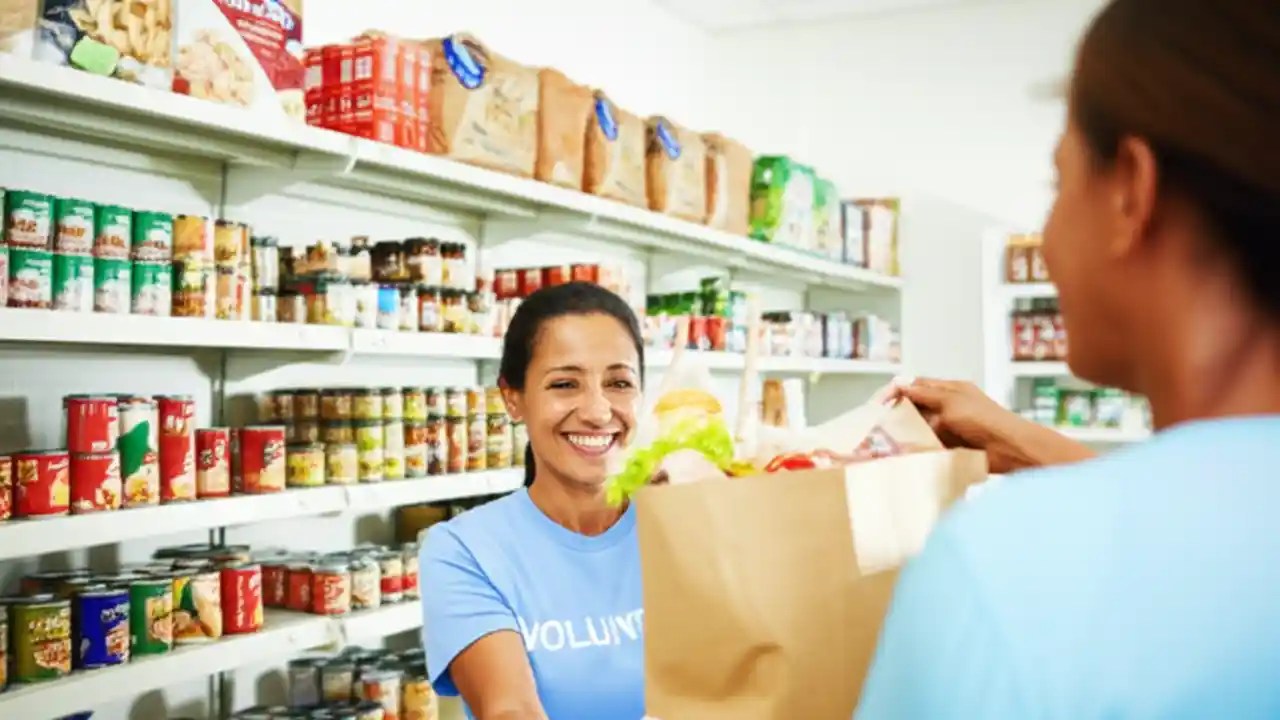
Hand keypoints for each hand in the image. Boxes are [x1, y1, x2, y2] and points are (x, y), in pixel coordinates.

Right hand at [894, 378, 1094, 472]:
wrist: (1009, 449)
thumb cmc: (984, 419)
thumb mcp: (951, 400)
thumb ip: (924, 394)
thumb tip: (899, 386)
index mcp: (950, 390)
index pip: (917, 386)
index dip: (897, 391)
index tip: (879, 403)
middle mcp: (948, 407)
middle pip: (916, 407)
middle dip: (897, 413)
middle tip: (877, 423)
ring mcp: (949, 428)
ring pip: (920, 427)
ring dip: (905, 432)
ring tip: (885, 439)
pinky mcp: (951, 448)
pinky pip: (928, 445)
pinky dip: (916, 447)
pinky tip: (904, 452)